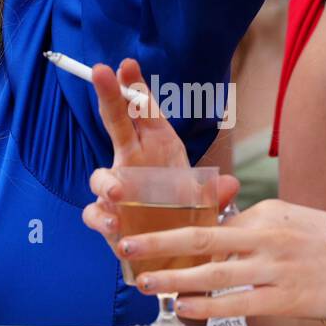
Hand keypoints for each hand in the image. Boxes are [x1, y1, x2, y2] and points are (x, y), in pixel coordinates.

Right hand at [82, 58, 238, 250]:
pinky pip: (95, 212)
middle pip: (116, 124)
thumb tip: (230, 183)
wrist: (177, 260)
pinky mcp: (110, 219)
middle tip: (100, 71)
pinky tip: (114, 223)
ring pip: (100, 175)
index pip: (145, 111)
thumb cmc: (188, 220)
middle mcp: (135, 163)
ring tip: (118, 193)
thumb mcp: (208, 205)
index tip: (127, 64)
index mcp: (160, 148)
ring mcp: (119, 191)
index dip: (135, 87)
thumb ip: (214, 193)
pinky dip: (100, 215)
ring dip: (105, 181)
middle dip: (109, 96)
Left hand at [119, 200, 325, 323]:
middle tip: (126, 245)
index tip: (145, 232)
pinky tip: (184, 307)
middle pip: (200, 238)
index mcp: (263, 214)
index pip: (209, 220)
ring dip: (174, 278)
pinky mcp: (285, 298)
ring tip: (146, 281)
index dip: (173, 228)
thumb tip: (215, 235)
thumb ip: (249, 226)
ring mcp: (275, 268)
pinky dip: (207, 306)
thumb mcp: (287, 219)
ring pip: (213, 273)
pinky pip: (238, 302)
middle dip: (158, 242)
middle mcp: (265, 237)